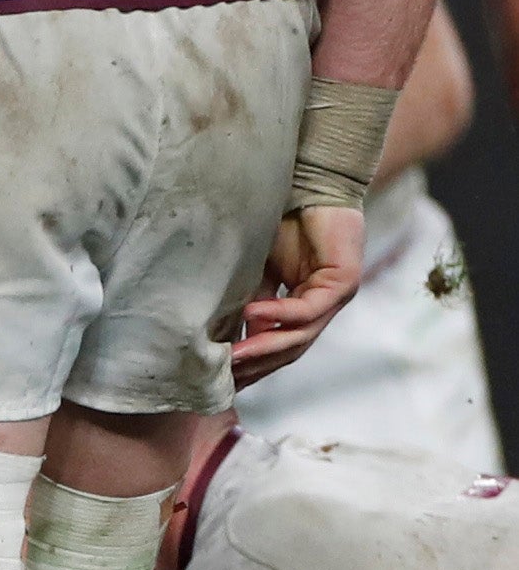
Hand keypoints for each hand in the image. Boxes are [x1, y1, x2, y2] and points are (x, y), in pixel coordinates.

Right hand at [233, 207, 365, 385]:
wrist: (312, 187)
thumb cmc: (285, 225)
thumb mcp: (260, 273)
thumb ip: (255, 305)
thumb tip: (238, 340)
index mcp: (306, 307)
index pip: (281, 347)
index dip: (254, 366)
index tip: (223, 382)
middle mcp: (325, 307)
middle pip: (291, 350)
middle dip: (257, 367)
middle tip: (225, 381)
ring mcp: (337, 296)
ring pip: (301, 336)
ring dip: (266, 348)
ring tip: (234, 357)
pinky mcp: (345, 282)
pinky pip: (308, 309)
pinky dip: (279, 314)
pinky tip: (253, 315)